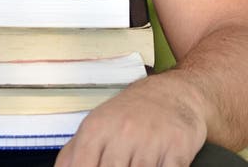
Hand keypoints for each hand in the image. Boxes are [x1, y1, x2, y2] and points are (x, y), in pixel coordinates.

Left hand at [55, 73, 207, 166]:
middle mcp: (122, 132)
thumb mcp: (97, 125)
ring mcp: (150, 140)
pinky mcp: (177, 148)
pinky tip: (158, 166)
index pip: (82, 165)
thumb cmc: (131, 113)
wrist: (175, 92)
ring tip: (134, 166)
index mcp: (96, 128)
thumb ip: (74, 153)